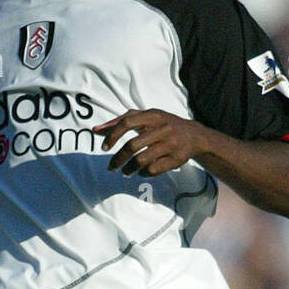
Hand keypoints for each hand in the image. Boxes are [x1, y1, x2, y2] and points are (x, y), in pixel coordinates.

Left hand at [94, 109, 212, 177]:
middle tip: (111, 167)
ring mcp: (170, 144)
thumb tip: (95, 130)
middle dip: (118, 159)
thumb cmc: (162, 125)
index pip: (127, 123)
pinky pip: (153, 170)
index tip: (104, 148)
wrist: (194, 135)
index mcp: (153, 115)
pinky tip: (140, 172)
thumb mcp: (144, 118)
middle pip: (133, 145)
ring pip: (142, 160)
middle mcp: (163, 128)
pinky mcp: (176, 159)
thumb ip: (119, 122)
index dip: (113, 135)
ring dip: (129, 169)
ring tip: (124, 172)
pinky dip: (143, 173)